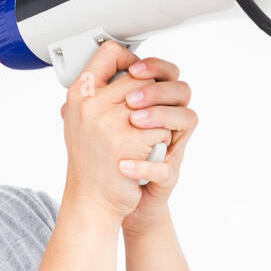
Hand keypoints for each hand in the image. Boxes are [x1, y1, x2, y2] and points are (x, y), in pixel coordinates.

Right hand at [59, 39, 175, 225]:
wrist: (92, 203)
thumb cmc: (91, 165)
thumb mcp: (80, 123)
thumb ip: (96, 95)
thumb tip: (125, 69)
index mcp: (79, 94)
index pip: (109, 52)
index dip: (130, 58)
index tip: (138, 73)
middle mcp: (92, 104)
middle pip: (141, 78)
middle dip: (155, 97)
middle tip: (151, 117)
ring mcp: (111, 121)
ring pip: (156, 102)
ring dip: (161, 120)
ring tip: (153, 135)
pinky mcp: (131, 140)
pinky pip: (162, 129)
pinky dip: (162, 143)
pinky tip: (151, 154)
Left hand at [119, 55, 197, 234]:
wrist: (109, 203)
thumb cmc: (107, 159)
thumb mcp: (101, 125)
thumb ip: (102, 99)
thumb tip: (85, 79)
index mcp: (153, 106)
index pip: (166, 73)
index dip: (153, 66)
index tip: (133, 71)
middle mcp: (168, 124)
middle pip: (179, 90)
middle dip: (153, 90)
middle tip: (130, 100)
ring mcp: (171, 149)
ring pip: (186, 119)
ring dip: (159, 117)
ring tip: (133, 122)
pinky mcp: (168, 176)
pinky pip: (166, 168)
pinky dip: (147, 166)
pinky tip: (125, 165)